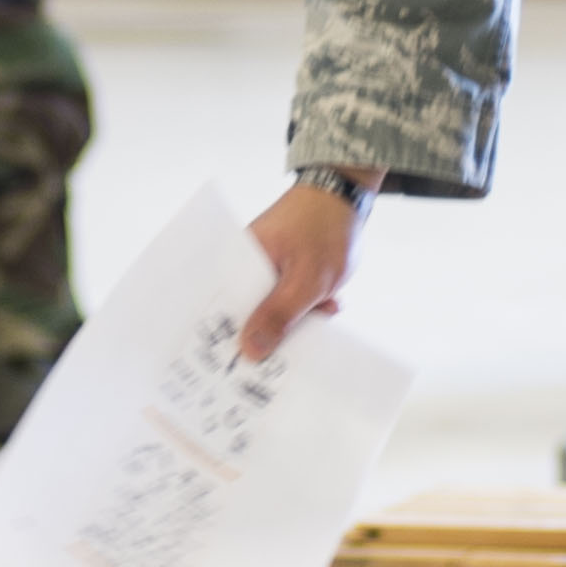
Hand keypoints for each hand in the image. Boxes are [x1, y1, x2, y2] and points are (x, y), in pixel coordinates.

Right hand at [237, 175, 374, 362]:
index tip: (240, 368)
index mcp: (236, 263)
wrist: (345, 197)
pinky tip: (326, 305)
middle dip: (268, 336)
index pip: (220, 307)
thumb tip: (249, 352)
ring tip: (323, 311)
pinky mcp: (279, 274)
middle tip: (289, 355)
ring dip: (296, 321)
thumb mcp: (306, 281)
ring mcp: (262, 271)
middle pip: (244, 315)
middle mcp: (243, 268)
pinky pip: (284, 302)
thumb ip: (279, 315)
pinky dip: (304, 308)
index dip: (227, 339)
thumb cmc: (323, 230)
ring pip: (269, 312)